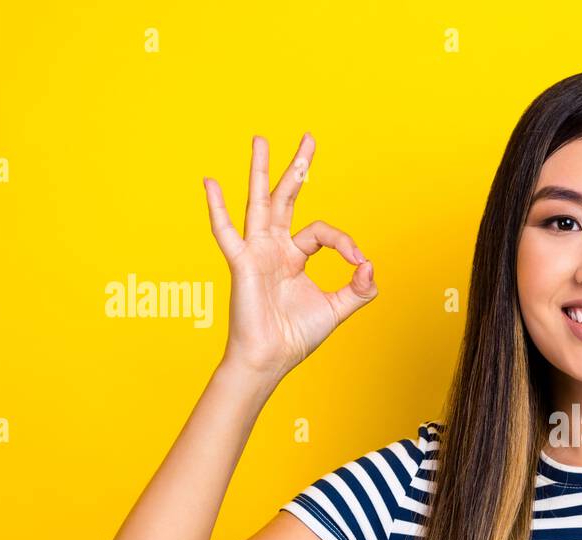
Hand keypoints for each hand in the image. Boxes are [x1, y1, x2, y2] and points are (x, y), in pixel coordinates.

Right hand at [203, 133, 377, 381]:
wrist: (270, 359)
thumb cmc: (295, 336)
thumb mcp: (337, 309)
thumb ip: (359, 289)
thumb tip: (370, 266)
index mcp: (295, 257)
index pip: (322, 232)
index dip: (344, 242)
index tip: (359, 262)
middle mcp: (274, 248)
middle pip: (286, 198)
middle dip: (298, 168)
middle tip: (309, 138)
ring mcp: (256, 252)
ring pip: (259, 203)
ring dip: (261, 171)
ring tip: (261, 140)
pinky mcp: (242, 263)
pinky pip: (227, 232)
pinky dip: (217, 208)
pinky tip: (210, 183)